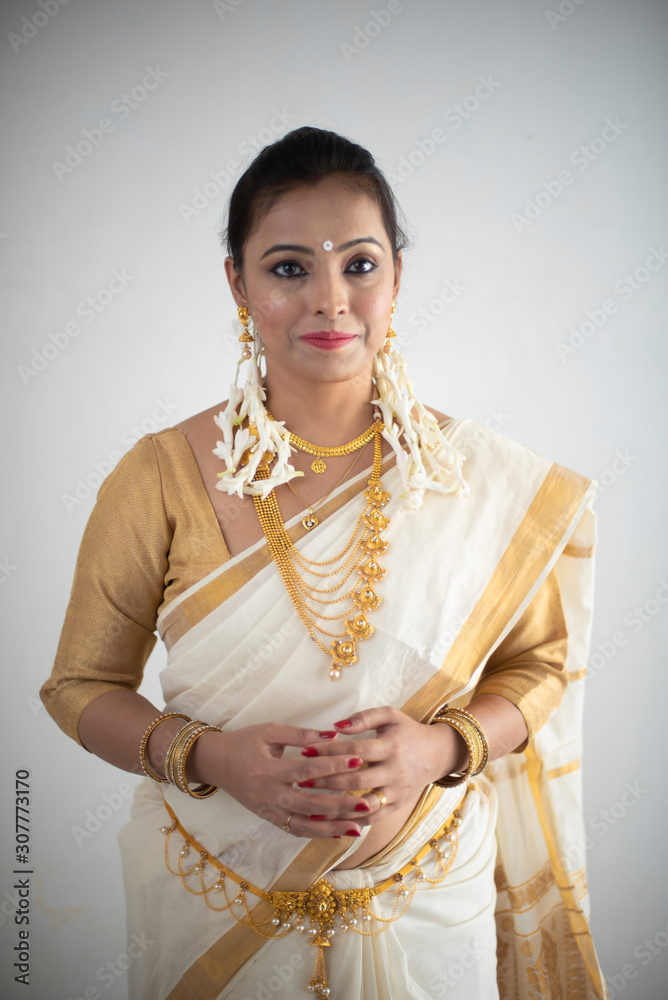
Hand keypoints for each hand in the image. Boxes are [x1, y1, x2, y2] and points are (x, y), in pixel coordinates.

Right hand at [188, 722, 374, 839]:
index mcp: (268, 769)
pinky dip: (317, 833)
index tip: (357, 760)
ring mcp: (269, 810)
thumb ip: (301, 735)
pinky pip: (295, 829)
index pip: (306, 770)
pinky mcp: (269, 818)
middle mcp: (269, 794)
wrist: (216, 763)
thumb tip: (333, 736)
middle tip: (366, 802)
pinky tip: (337, 832)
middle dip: (339, 804)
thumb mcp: (269, 731)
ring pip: (304, 824)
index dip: (332, 765)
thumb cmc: (243, 742)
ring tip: (358, 826)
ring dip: (332, 827)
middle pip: (309, 803)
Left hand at [299, 705, 464, 822]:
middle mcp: (394, 771)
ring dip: (336, 805)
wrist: (437, 754)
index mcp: (390, 746)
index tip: (306, 751)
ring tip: (311, 805)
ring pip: (362, 803)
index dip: (329, 751)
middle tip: (300, 780)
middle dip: (326, 780)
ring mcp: (396, 791)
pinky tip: (332, 821)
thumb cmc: (408, 732)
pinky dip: (353, 821)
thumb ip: (363, 717)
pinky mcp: (397, 805)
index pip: (355, 751)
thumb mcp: (390, 716)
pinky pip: (373, 817)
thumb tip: (336, 726)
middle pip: (355, 779)